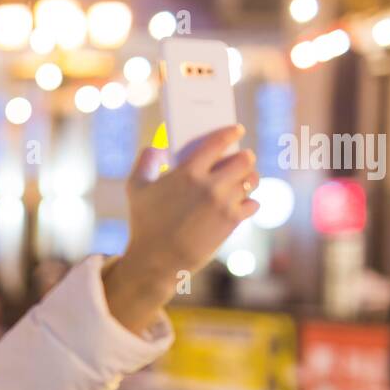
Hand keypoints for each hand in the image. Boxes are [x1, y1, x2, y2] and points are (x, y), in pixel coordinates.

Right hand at [102, 126, 257, 333]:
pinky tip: (243, 201)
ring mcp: (224, 204)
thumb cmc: (144, 223)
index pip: (219, 142)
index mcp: (188, 172)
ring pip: (252, 181)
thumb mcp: (135, 188)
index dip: (231, 132)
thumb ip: (145, 161)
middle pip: (244, 159)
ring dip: (250, 177)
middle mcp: (210, 185)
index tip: (237, 129)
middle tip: (243, 157)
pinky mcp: (232, 222)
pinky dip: (249, 201)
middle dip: (245, 156)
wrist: (158, 260)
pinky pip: (253, 204)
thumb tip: (156, 147)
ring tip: (246, 178)